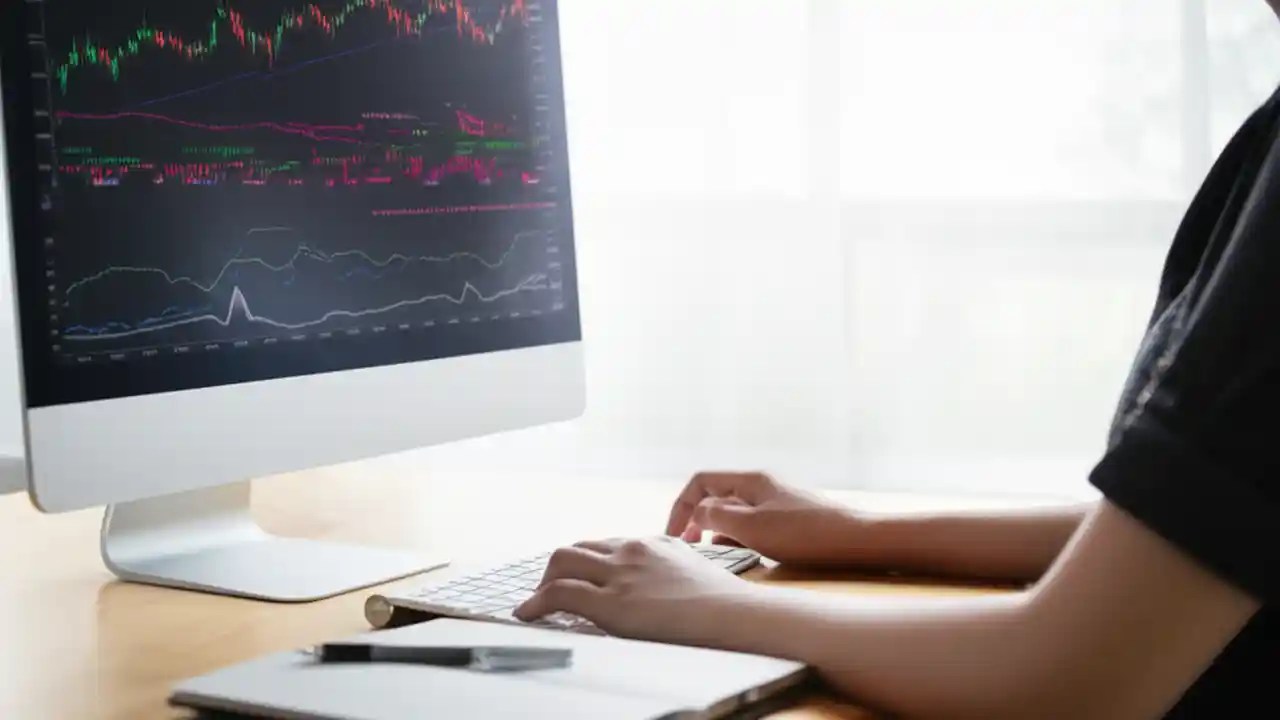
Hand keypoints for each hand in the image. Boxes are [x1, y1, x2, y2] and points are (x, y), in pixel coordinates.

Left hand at [513, 537, 755, 643]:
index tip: (580, 577)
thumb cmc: (726, 601)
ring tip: (537, 602)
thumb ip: (675, 565)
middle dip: (559, 568)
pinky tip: (528, 614)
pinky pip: (559, 594)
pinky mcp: (610, 602)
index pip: (606, 545)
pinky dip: (536, 603)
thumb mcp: (698, 568)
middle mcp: (632, 550)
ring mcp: (619, 573)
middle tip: (551, 588)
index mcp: (653, 542)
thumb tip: (671, 576)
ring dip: (545, 582)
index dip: (586, 563)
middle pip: (578, 549)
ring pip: (562, 562)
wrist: (735, 613)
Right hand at [666, 471, 862, 564]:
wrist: (858, 541)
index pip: (701, 481)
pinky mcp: (789, 521)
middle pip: (716, 494)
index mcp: (750, 481)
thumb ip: (718, 516)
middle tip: (688, 546)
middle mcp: (762, 486)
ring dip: (717, 530)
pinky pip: (752, 525)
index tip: (675, 536)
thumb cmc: (806, 534)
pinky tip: (742, 555)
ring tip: (712, 555)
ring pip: (734, 512)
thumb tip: (699, 513)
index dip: (681, 507)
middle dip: (696, 518)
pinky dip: (739, 538)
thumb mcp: (752, 526)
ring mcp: (777, 503)